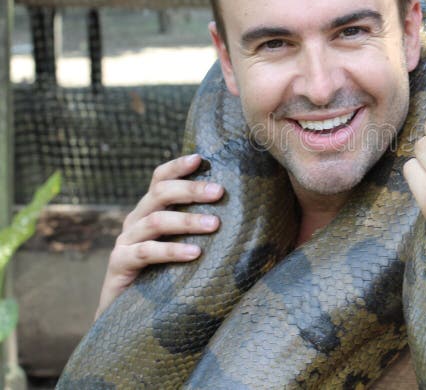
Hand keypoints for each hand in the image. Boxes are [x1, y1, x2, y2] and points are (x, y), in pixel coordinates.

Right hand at [95, 154, 222, 318]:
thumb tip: (253, 219)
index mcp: (150, 211)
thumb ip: (204, 231)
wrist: (128, 320)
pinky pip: (146, 252)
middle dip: (191, 189)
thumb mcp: (186, 249)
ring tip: (215, 225)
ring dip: (187, 220)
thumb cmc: (167, 279)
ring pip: (156, 221)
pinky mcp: (119, 265)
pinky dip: (172, 250)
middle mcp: (136, 221)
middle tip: (219, 191)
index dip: (177, 166)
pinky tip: (194, 253)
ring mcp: (125, 242)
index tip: (200, 159)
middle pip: (159, 193)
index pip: (159, 179)